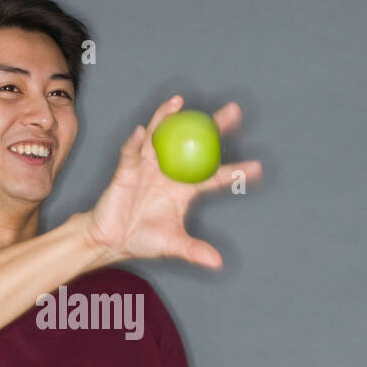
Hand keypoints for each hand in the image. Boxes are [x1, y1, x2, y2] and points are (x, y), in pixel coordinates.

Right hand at [81, 94, 261, 268]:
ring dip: (166, 119)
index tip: (257, 167)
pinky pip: (130, 154)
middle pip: (194, 144)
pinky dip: (133, 143)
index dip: (235, 171)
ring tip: (179, 103)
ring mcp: (147, 168)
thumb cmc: (142, 239)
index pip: (214, 176)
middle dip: (213, 127)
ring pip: (159, 138)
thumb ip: (194, 251)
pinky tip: (139, 132)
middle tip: (233, 111)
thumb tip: (218, 263)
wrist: (110, 241)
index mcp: (184, 189)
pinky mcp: (126, 171)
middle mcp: (168, 172)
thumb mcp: (173, 245)